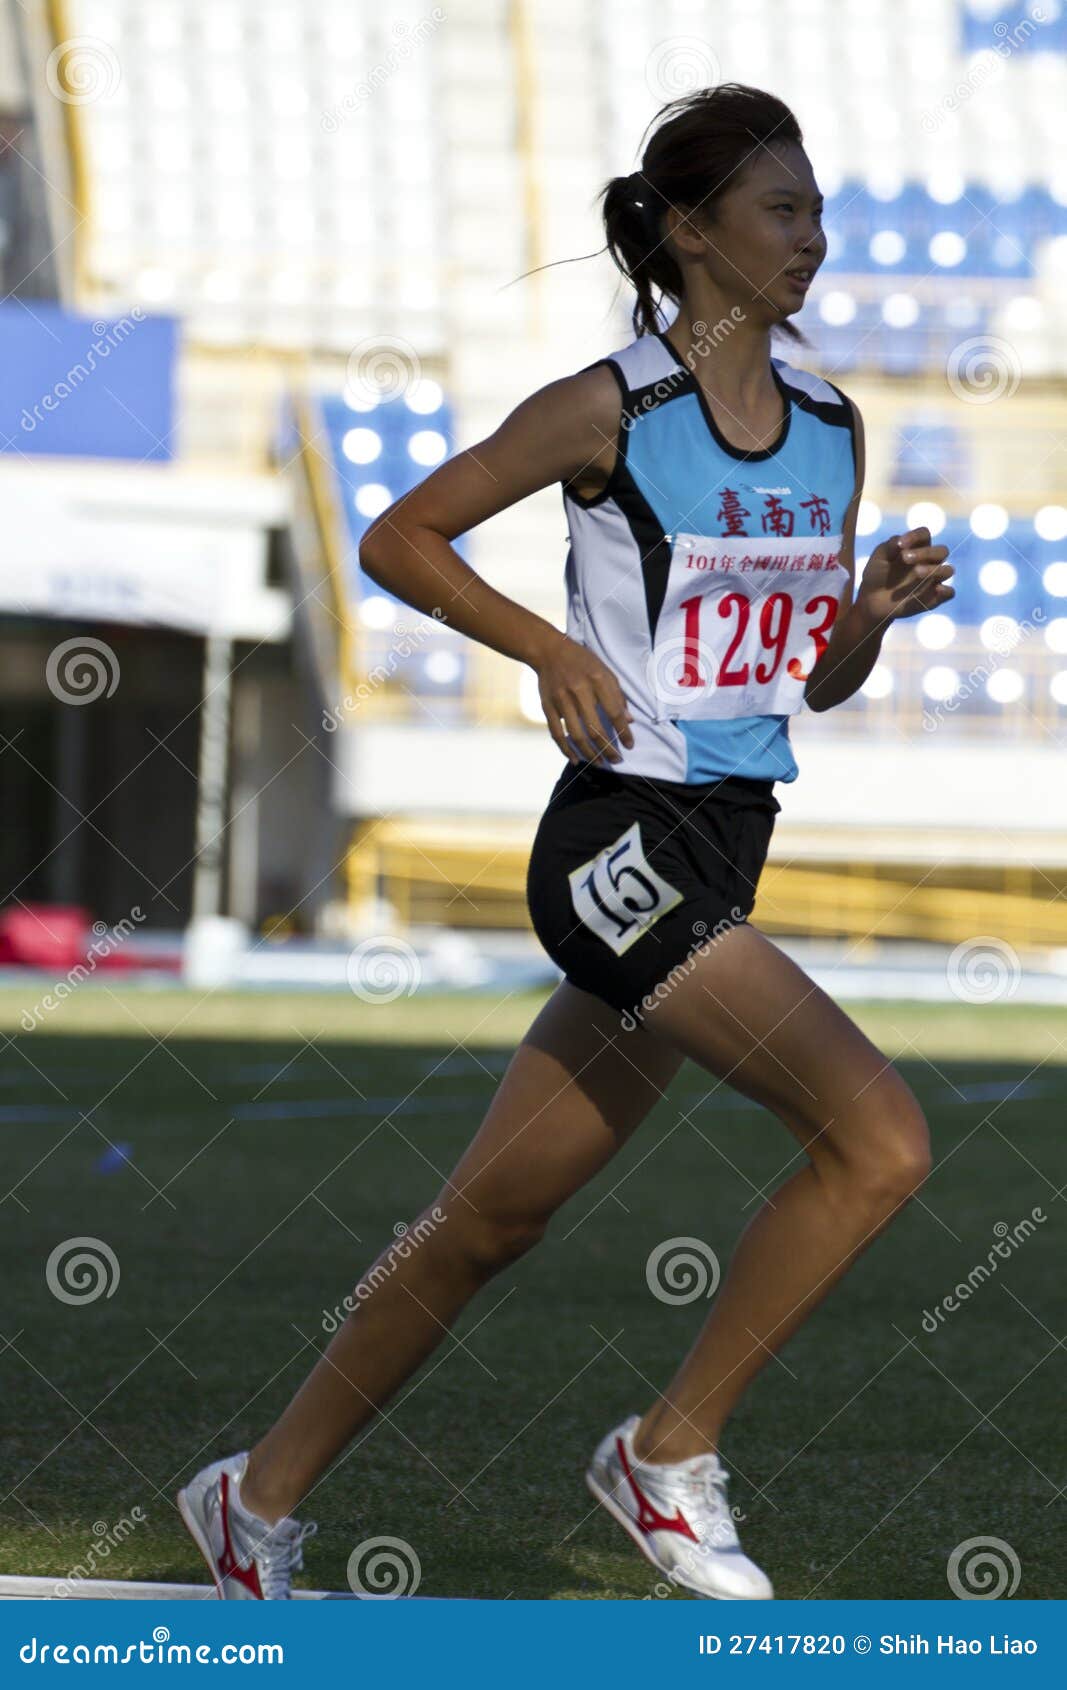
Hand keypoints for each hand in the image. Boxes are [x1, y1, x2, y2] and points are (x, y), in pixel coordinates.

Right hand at [535, 632, 634, 766]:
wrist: (549, 651)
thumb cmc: (582, 661)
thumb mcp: (605, 671)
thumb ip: (617, 695)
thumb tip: (629, 721)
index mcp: (597, 680)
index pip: (614, 712)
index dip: (623, 732)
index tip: (630, 746)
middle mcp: (579, 691)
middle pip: (595, 728)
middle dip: (607, 749)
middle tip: (616, 760)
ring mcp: (561, 700)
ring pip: (576, 735)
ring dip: (589, 753)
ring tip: (600, 763)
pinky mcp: (548, 707)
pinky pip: (557, 733)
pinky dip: (566, 749)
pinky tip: (576, 760)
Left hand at [854, 526, 953, 627]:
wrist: (871, 600)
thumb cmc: (877, 574)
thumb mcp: (879, 558)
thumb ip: (890, 546)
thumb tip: (901, 540)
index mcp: (917, 547)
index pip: (925, 534)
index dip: (916, 536)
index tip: (901, 544)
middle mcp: (929, 561)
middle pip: (941, 551)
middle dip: (926, 553)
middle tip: (905, 558)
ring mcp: (933, 579)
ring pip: (948, 570)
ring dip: (934, 570)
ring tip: (917, 572)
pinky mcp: (934, 597)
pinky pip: (949, 593)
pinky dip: (946, 591)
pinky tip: (936, 590)